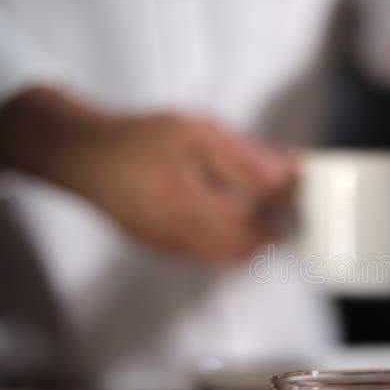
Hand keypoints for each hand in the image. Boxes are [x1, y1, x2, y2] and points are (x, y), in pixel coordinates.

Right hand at [0, 88, 295, 260]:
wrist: (84, 156)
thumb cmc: (139, 139)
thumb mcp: (197, 133)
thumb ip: (245, 158)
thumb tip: (290, 175)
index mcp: (191, 203)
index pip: (260, 223)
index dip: (287, 213)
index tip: (304, 197)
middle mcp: (182, 236)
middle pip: (249, 247)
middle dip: (274, 227)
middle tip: (287, 204)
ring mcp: (172, 247)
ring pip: (231, 255)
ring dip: (254, 236)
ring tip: (261, 206)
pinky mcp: (165, 250)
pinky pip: (210, 254)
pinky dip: (230, 239)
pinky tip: (230, 213)